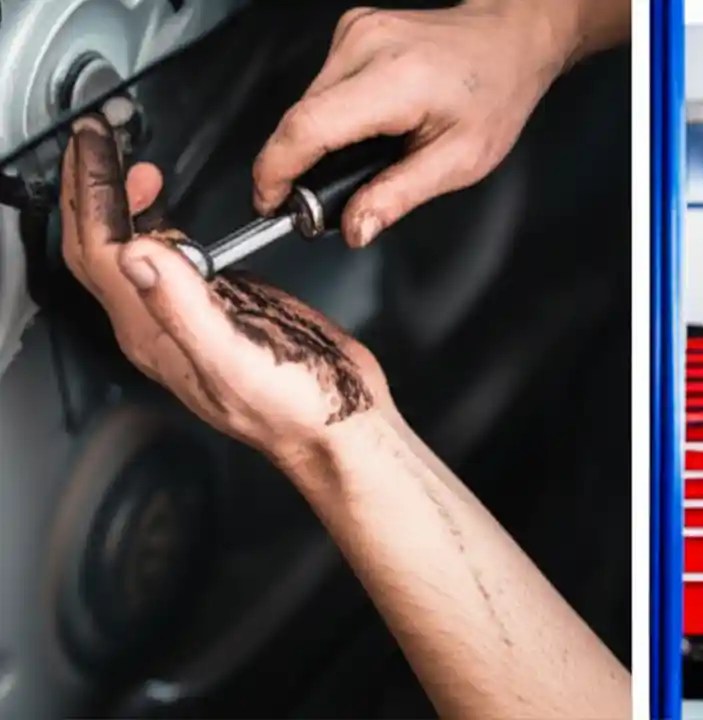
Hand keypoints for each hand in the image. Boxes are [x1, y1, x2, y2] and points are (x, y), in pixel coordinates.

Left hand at [61, 114, 390, 463]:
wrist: (341, 425)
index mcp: (156, 332)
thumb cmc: (294, 409)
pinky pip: (176, 260)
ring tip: (127, 164)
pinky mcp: (227, 308)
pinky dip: (163, 224)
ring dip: (123, 203)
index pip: (102, 249)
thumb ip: (183, 306)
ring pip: (136, 251)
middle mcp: (165, 323)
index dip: (92, 192)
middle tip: (98, 139)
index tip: (95, 144)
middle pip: (105, 248)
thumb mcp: (233, 357)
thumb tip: (139, 254)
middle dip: (94, 189)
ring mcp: (195, 315)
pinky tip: (172, 211)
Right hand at [252, 2, 576, 247]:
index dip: (277, 171)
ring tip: (363, 161)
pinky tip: (368, 128)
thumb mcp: (459, 162)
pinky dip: (334, 117)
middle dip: (302, 167)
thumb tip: (354, 228)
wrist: (507, 41)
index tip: (270, 204)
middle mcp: (365, 46)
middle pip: (301, 119)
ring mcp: (354, 33)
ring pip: (307, 104)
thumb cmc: (494, 95)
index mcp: (395, 80)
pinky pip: (323, 87)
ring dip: (319, 141)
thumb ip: (400, 196)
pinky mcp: (351, 31)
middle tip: (330, 201)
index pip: (307, 127)